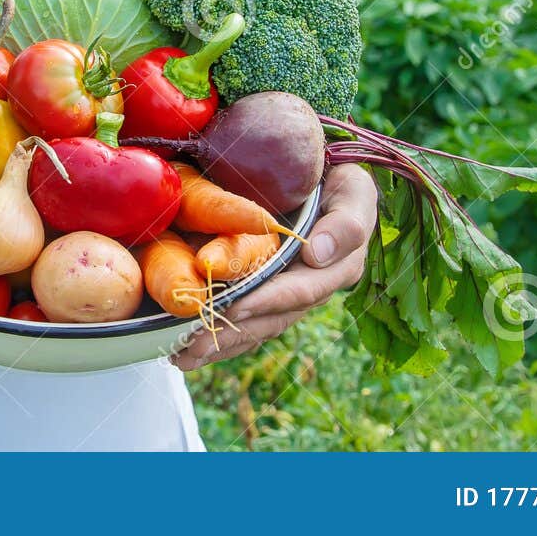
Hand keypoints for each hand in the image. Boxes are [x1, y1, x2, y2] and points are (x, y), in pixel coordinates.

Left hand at [171, 163, 376, 370]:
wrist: (322, 177)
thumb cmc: (339, 179)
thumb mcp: (354, 190)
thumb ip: (346, 221)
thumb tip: (318, 254)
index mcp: (338, 268)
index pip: (301, 290)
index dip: (268, 300)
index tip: (235, 306)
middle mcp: (311, 289)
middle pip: (270, 319)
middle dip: (232, 334)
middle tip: (194, 346)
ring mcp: (287, 296)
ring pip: (253, 327)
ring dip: (217, 345)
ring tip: (182, 357)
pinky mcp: (266, 296)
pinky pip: (242, 322)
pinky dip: (214, 338)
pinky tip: (182, 350)